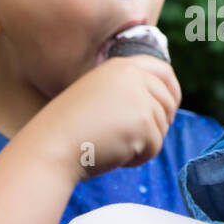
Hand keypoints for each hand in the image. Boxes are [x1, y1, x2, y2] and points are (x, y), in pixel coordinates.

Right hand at [27, 55, 181, 182]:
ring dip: (142, 143)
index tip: (171, 107)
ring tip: (112, 143)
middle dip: (157, 124)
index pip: (163, 70)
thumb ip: (126, 92)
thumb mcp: (99, 95)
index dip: (172, 89)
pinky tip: (114, 153)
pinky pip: (154, 147)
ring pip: (161, 127)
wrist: (51, 146)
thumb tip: (161, 105)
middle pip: (168, 102)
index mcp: (120, 66)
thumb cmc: (70, 128)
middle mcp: (133, 76)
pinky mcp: (143, 123)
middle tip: (132, 138)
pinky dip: (137, 157)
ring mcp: (139, 98)